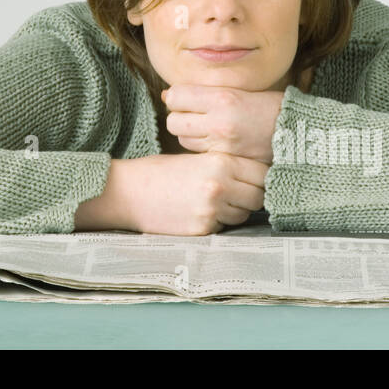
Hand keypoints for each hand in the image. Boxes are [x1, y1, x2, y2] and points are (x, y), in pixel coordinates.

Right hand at [121, 152, 269, 234]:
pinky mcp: (202, 230)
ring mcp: (212, 210)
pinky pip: (223, 228)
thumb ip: (223, 166)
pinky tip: (198, 212)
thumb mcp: (194, 159)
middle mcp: (220, 186)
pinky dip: (216, 222)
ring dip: (235, 210)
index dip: (259, 176)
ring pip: (243, 214)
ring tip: (213, 202)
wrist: (127, 192)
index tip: (254, 178)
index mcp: (219, 162)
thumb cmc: (158, 172)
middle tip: (237, 193)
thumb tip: (252, 177)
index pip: (261, 172)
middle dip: (251, 195)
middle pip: (258, 196)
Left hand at [160, 84, 283, 163]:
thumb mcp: (238, 90)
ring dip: (188, 134)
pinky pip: (197, 154)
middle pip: (173, 121)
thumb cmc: (268, 107)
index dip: (177, 97)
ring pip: (182, 139)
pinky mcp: (226, 159)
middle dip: (179, 117)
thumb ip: (205, 92)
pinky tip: (212, 142)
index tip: (185, 99)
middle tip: (193, 116)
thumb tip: (168, 95)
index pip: (176, 96)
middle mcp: (219, 120)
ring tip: (205, 129)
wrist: (298, 133)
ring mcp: (222, 143)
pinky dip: (200, 148)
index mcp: (223, 97)